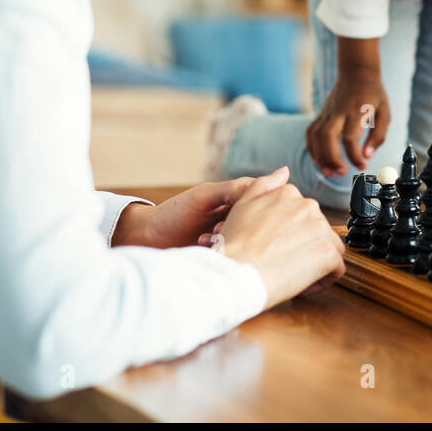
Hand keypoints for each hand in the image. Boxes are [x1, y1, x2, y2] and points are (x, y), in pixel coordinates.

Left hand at [113, 176, 265, 248]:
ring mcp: (234, 238)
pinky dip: (225, 253)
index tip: (238, 213)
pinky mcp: (228, 256)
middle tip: (219, 229)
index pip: (270, 200)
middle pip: (263, 222)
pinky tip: (207, 249)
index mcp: (241, 199)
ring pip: (251, 240)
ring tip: (209, 239)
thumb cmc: (174, 214)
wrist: (147, 241)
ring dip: (232, 240)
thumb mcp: (207, 196)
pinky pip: (240, 255)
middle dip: (245, 227)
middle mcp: (241, 218)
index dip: (262, 207)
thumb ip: (239, 188)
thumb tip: (284, 173)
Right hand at [216, 167, 346, 306]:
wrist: (233, 273)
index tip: (277, 247)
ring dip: (315, 263)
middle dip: (304, 248)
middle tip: (282, 264)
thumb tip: (285, 171)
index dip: (291, 235)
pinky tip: (302, 286)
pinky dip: (323, 280)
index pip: (303, 215)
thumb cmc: (234, 246)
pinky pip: (336, 269)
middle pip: (317, 231)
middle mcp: (308, 206)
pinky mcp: (328, 253)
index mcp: (289, 194)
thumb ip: (264, 185)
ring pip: (329, 248)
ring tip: (292, 276)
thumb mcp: (242, 205)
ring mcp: (320, 228)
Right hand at [305, 67, 389, 176]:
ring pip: (316, 135)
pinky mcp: (321, 114)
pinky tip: (319, 160)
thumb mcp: (385, 113)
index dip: (354, 155)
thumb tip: (367, 155)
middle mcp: (339, 112)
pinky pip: (311, 132)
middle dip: (331, 157)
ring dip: (319, 156)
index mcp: (357, 112)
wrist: (357, 72)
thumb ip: (378, 135)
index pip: (350, 137)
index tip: (362, 165)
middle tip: (340, 172)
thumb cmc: (374, 94)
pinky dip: (312, 148)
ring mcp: (328, 113)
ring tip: (328, 172)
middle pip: (327, 136)